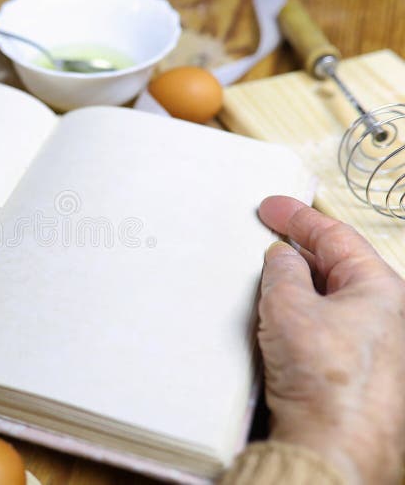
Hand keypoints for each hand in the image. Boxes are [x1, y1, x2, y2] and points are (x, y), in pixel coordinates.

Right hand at [258, 196, 404, 483]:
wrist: (334, 445)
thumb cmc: (326, 379)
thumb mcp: (289, 306)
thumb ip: (281, 271)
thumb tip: (280, 257)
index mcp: (382, 289)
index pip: (336, 236)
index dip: (298, 217)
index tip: (271, 206)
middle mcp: (386, 315)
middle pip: (336, 265)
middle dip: (300, 248)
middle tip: (268, 234)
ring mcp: (372, 345)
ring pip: (329, 298)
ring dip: (297, 283)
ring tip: (266, 276)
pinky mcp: (353, 370)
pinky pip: (324, 327)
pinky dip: (299, 313)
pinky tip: (278, 318)